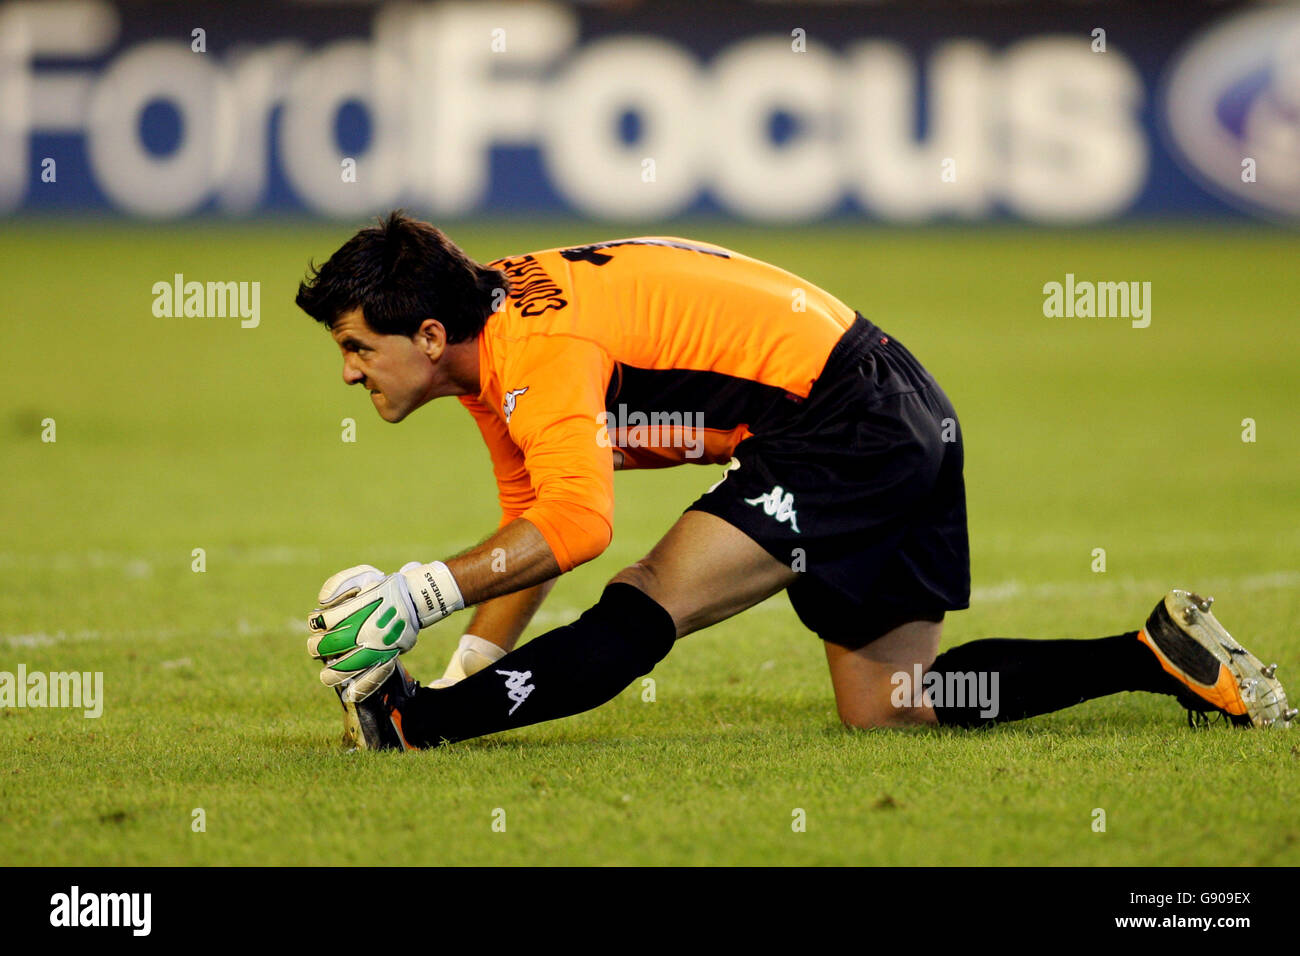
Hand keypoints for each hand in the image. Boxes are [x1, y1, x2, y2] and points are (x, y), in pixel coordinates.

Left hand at [307, 564, 420, 699]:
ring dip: (331, 674)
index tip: (317, 623)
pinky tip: (350, 694)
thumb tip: (321, 603)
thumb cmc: (385, 588)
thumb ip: (338, 583)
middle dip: (317, 648)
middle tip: (316, 647)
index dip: (315, 623)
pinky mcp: (389, 657)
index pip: (324, 621)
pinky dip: (362, 689)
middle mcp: (366, 630)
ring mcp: (378, 647)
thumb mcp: (362, 575)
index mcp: (357, 609)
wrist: (416, 599)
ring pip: (348, 667)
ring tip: (326, 675)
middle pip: (331, 646)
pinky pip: (375, 677)